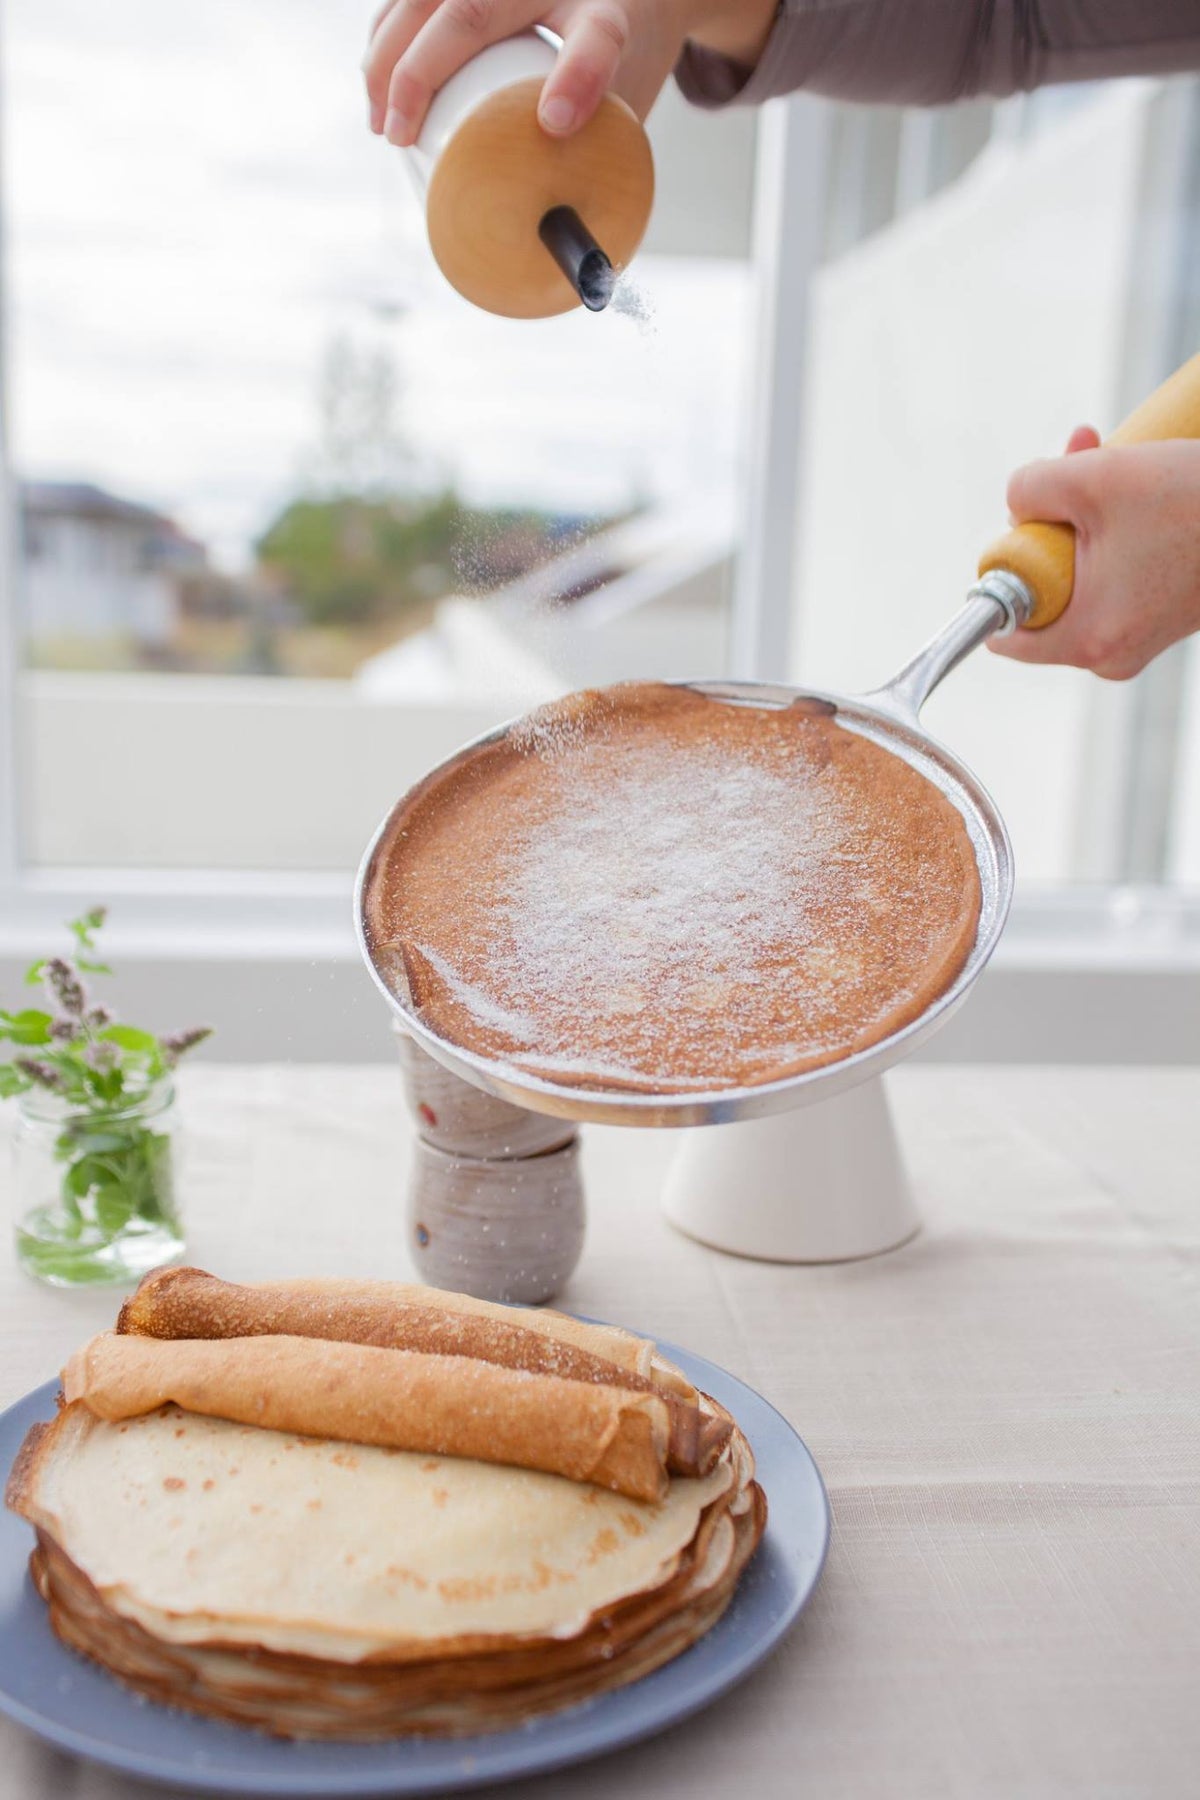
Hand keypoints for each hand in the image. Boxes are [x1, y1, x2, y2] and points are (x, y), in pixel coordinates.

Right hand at [362, 0, 776, 146]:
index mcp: (608, 10)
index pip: (598, 37)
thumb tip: (582, 272)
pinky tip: (372, 80)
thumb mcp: (627, 112)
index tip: (554, 125)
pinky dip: (385, 35)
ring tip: (381, 123)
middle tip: (397, 135)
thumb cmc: (622, 70)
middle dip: (419, 70)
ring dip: (387, 56)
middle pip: (473, 5)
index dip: (578, 78)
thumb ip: (603, 171)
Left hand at [988, 429, 1199, 679]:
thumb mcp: (1092, 478)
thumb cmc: (1195, 500)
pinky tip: (1131, 481)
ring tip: (1101, 452)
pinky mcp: (1160, 616)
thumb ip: (1028, 489)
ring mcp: (1139, 638)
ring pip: (1080, 572)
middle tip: (1075, 460)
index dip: (1006, 566)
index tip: (1027, 522)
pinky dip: (1113, 527)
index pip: (1004, 630)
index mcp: (1089, 639)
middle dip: (1051, 520)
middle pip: (1045, 589)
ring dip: (1082, 512)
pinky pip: (1113, 573)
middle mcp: (1111, 653)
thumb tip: (1015, 505)